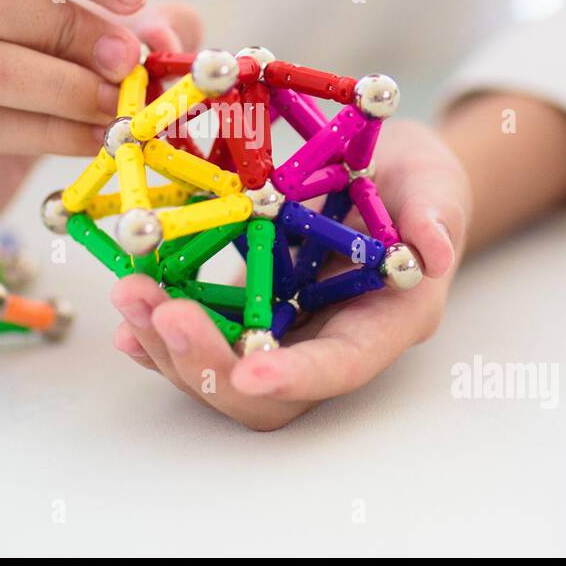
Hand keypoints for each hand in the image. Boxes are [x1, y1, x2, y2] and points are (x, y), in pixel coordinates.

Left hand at [110, 119, 470, 429]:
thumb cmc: (417, 181)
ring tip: (128, 294)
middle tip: (161, 313)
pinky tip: (127, 303)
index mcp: (384, 322)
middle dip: (208, 364)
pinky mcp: (244, 306)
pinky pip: (198, 332)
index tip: (248, 373)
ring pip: (220, 369)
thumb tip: (433, 249)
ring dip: (167, 342)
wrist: (383, 171)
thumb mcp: (437, 182)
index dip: (296, 377)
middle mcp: (326, 340)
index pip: (341, 368)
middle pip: (265, 394)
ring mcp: (280, 328)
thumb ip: (437, 213)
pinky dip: (157, 326)